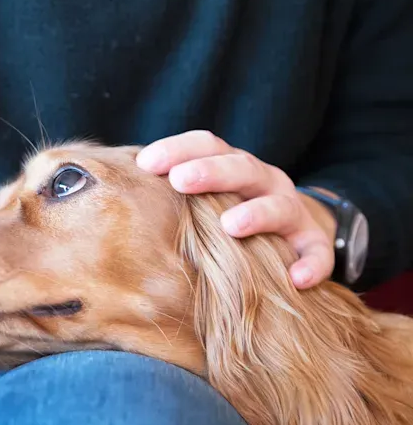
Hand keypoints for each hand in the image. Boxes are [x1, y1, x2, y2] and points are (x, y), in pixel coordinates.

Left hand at [136, 130, 336, 288]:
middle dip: (211, 171)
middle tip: (181, 180)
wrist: (288, 233)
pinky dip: (310, 264)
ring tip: (231, 225)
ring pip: (280, 206)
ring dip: (256, 213)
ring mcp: (291, 211)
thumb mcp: (199, 200)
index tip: (146, 163)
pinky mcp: (312, 243)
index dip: (178, 149)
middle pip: (241, 167)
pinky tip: (296, 279)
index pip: (207, 144)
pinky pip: (317, 252)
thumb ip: (166, 195)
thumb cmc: (224, 215)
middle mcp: (264, 181)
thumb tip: (106, 196)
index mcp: (232, 165)